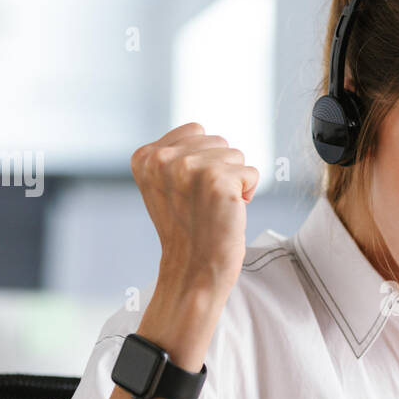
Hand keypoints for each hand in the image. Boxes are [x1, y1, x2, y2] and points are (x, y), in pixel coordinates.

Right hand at [129, 122, 259, 297]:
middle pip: (218, 140)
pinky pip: (252, 173)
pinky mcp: (218, 180)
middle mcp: (164, 158)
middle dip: (220, 169)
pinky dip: (248, 193)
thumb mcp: (164, 185)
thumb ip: (175, 155)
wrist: (194, 269)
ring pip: (236, 155)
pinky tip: (229, 211)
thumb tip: (203, 132)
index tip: (190, 191)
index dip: (203, 160)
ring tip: (216, 207)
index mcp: (146, 156)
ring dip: (234, 181)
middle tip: (205, 202)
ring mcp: (190, 167)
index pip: (196, 130)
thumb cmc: (187, 229)